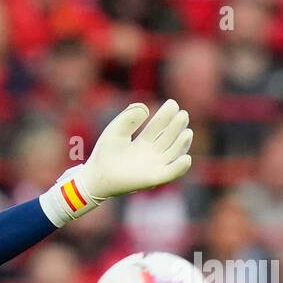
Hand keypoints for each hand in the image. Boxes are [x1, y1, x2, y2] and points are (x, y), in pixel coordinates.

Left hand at [40, 100, 193, 226]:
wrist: (96, 175)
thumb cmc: (105, 152)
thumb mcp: (117, 130)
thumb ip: (130, 117)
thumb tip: (146, 108)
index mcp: (143, 141)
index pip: (159, 126)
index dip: (166, 115)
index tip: (172, 103)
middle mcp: (151, 153)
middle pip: (169, 137)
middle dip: (177, 126)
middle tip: (182, 114)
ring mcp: (153, 165)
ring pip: (174, 152)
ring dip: (182, 143)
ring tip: (186, 132)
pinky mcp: (153, 178)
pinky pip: (171, 173)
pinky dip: (180, 168)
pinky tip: (186, 158)